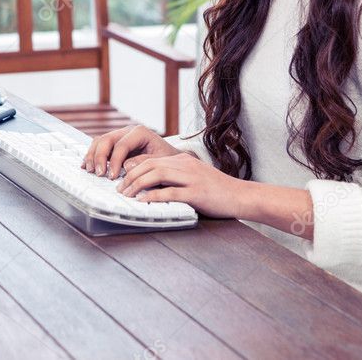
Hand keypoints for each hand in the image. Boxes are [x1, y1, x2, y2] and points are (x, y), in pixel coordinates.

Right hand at [81, 125, 181, 179]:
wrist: (170, 157)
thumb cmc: (166, 159)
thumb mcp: (160, 161)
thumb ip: (144, 162)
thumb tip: (126, 166)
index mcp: (140, 132)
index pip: (121, 145)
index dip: (114, 161)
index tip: (113, 176)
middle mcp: (128, 131)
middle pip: (106, 140)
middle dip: (100, 157)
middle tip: (99, 174)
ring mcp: (119, 136)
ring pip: (99, 141)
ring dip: (93, 156)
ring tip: (90, 170)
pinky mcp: (114, 144)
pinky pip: (99, 146)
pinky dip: (92, 155)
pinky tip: (87, 166)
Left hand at [116, 153, 244, 218]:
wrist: (242, 196)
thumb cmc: (217, 191)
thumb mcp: (194, 178)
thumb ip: (175, 179)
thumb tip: (152, 187)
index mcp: (183, 161)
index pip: (151, 159)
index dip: (133, 169)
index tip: (122, 180)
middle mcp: (185, 165)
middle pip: (150, 165)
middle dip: (130, 177)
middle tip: (119, 189)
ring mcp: (191, 178)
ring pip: (157, 175)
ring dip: (137, 185)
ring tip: (126, 195)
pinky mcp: (197, 192)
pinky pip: (170, 192)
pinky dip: (153, 197)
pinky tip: (143, 202)